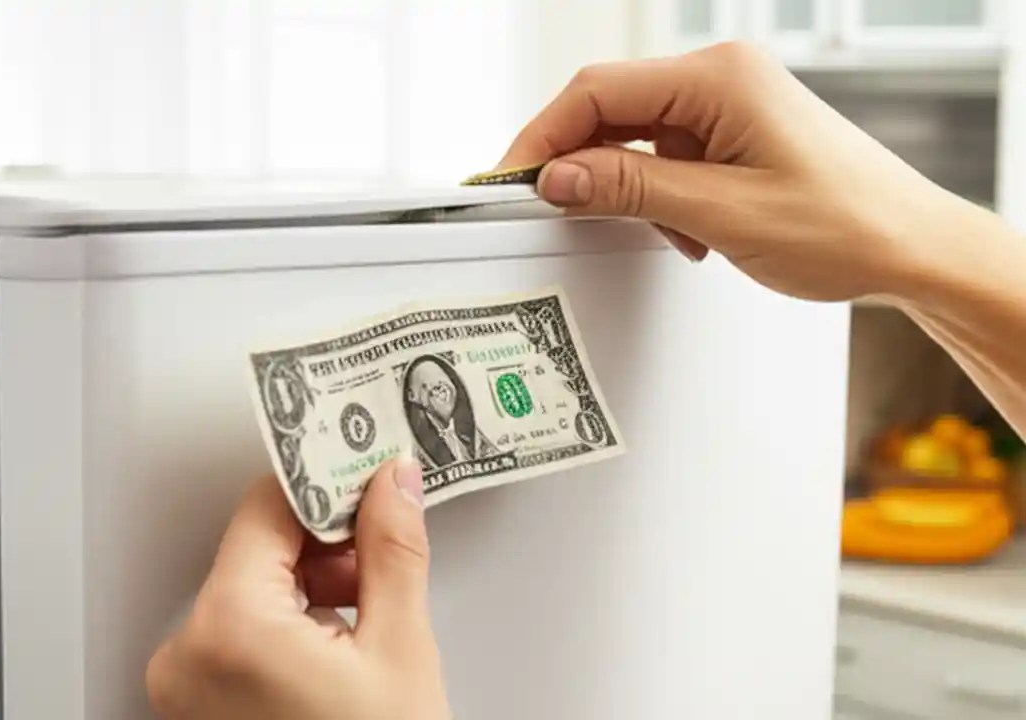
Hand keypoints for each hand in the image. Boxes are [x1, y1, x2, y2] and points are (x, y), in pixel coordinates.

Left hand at [145, 458, 451, 719]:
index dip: (324, 484)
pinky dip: (287, 621)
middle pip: (257, 549)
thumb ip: (392, 550)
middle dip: (324, 544)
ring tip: (364, 616)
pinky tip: (336, 643)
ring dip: (309, 583)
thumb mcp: (399, 652)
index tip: (362, 471)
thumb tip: (390, 484)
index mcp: (228, 629)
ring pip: (250, 588)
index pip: (266, 508)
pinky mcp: (197, 704)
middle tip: (380, 555)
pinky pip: (239, 630)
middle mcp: (187, 655)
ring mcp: (185, 685)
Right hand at [499, 41, 979, 302]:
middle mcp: (722, 80)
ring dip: (628, 188)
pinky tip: (687, 231)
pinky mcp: (736, 133)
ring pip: (636, 137)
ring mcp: (729, 105)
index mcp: (718, 79)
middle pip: (611, 108)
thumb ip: (631, 190)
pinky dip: (661, 196)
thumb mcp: (722, 214)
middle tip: (547, 210)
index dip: (543, 137)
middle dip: (580, 164)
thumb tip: (559, 176)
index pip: (597, 91)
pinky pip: (669, 156)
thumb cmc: (847, 225)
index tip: (511, 181)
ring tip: (663, 234)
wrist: (914, 248)